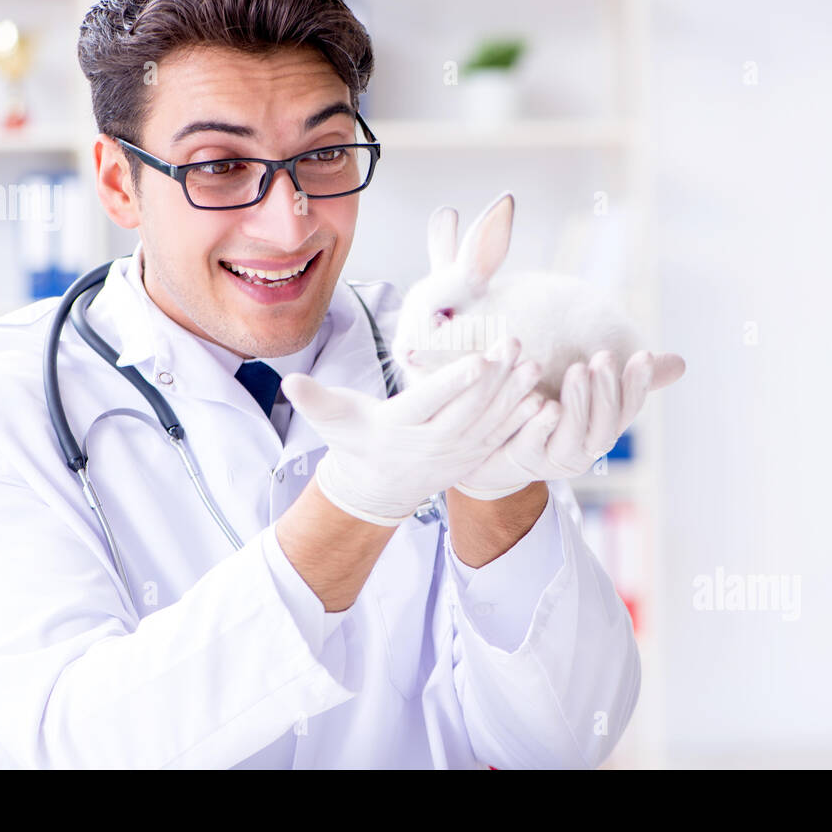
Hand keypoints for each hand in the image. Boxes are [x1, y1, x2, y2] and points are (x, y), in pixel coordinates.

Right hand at [281, 336, 546, 525]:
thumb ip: (315, 399)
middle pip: (468, 408)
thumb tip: (290, 382)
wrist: (377, 486)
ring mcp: (455, 453)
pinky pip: (500, 437)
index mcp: (399, 427)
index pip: (431, 402)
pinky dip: (521, 418)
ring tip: (532, 364)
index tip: (479, 359)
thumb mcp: (331, 420)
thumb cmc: (354, 441)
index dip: (455, 382)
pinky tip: (541, 396)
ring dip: (514, 394)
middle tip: (514, 344)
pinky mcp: (471, 458)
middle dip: (495, 378)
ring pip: (489, 421)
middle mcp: (431, 443)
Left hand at [453, 349, 685, 499]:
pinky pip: (534, 444)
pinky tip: (544, 403)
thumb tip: (678, 363)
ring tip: (578, 370)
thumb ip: (619, 377)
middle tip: (604, 358)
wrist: (491, 448)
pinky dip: (541, 425)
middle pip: (604, 426)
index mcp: (600, 430)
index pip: (628, 410)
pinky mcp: (521, 459)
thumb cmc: (544, 416)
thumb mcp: (583, 392)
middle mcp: (583, 450)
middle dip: (607, 391)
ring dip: (579, 404)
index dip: (638, 386)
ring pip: (573, 437)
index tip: (643, 356)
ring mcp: (553, 459)